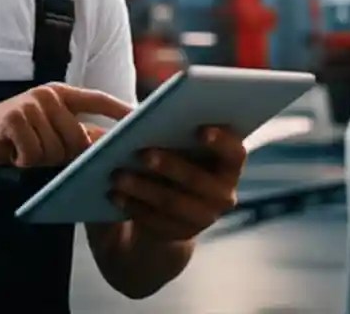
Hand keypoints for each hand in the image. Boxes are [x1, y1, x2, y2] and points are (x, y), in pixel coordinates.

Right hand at [0, 83, 131, 169]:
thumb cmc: (14, 139)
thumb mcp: (49, 133)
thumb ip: (77, 134)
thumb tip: (112, 144)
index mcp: (60, 94)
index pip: (97, 99)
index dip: (120, 109)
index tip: (143, 119)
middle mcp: (47, 93)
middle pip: (77, 138)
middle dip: (62, 155)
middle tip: (38, 151)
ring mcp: (29, 103)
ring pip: (55, 149)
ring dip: (39, 160)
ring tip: (22, 149)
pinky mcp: (13, 118)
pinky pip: (34, 154)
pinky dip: (23, 161)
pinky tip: (12, 152)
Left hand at [108, 126, 246, 241]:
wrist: (172, 208)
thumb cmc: (176, 158)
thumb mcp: (180, 144)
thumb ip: (177, 129)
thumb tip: (148, 114)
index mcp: (230, 165)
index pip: (236, 152)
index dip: (222, 141)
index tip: (200, 128)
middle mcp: (224, 194)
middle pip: (197, 180)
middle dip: (169, 165)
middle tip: (141, 151)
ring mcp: (204, 218)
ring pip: (172, 203)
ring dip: (142, 187)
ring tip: (116, 174)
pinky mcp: (180, 234)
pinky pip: (156, 221)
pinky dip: (133, 206)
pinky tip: (114, 195)